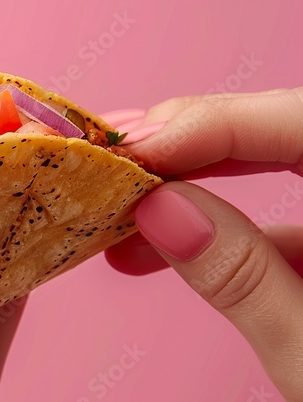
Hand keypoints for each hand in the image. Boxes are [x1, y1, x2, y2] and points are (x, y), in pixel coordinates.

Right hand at [101, 89, 302, 401]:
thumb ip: (244, 280)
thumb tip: (161, 207)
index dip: (217, 121)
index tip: (134, 146)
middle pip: (287, 134)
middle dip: (195, 140)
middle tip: (115, 155)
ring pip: (278, 173)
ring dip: (191, 187)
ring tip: (116, 208)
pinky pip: (276, 226)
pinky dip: (211, 235)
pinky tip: (149, 252)